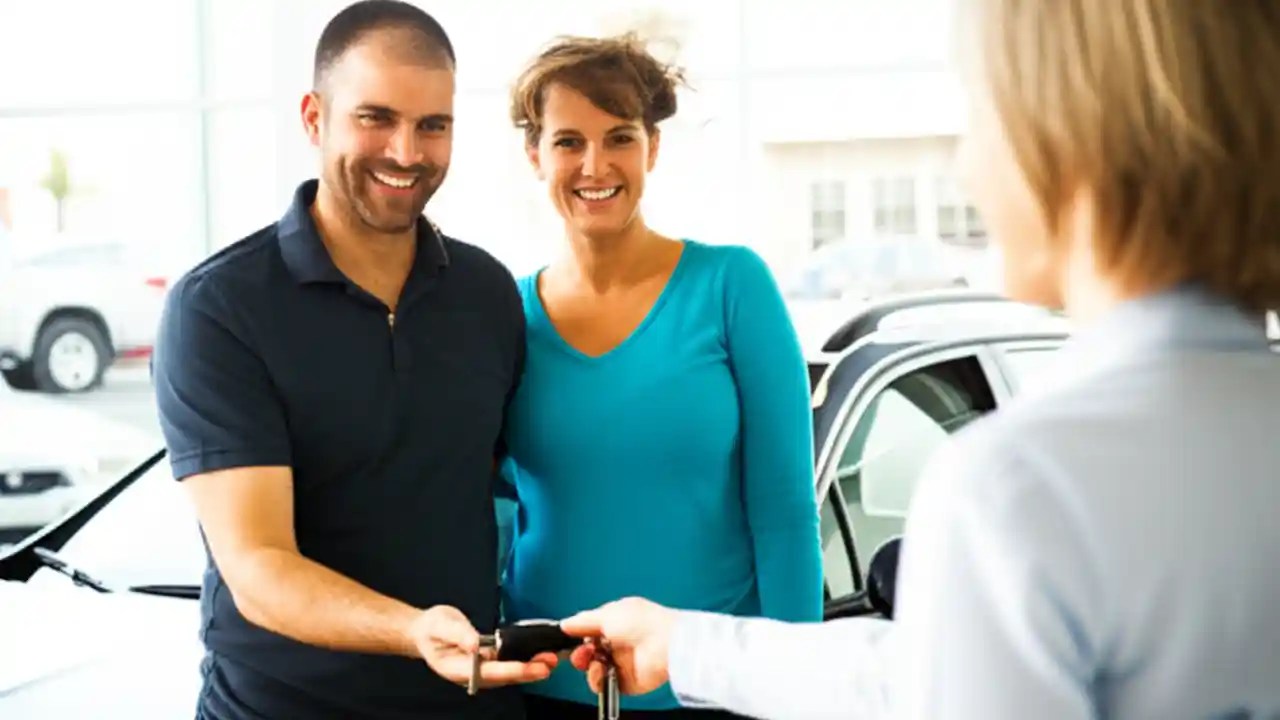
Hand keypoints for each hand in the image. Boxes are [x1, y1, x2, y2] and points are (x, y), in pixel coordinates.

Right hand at [407, 605, 557, 688]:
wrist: (425, 631)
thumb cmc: (432, 628)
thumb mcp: (442, 625)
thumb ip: (459, 634)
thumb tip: (475, 644)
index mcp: (458, 669)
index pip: (490, 672)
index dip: (513, 670)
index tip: (533, 668)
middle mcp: (472, 674)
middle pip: (503, 676)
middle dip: (528, 671)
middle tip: (550, 663)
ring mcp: (480, 670)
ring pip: (508, 672)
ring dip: (530, 667)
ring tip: (551, 659)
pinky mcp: (487, 662)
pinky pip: (507, 663)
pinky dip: (524, 660)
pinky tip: (538, 653)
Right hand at [560, 597, 677, 695]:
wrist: (665, 645)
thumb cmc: (643, 623)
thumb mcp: (607, 614)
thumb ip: (583, 621)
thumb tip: (565, 623)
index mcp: (616, 622)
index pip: (590, 631)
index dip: (578, 635)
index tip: (568, 637)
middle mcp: (618, 642)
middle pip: (589, 652)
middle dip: (580, 653)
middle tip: (581, 653)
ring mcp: (622, 662)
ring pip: (593, 669)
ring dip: (588, 666)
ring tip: (594, 661)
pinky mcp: (626, 681)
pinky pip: (603, 684)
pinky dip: (598, 680)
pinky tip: (601, 671)